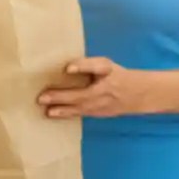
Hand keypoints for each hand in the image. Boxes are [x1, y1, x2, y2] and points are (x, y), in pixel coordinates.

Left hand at [37, 57, 152, 118]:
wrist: (137, 95)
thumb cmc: (115, 75)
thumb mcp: (105, 65)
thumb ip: (87, 64)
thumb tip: (67, 68)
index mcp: (106, 73)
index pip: (96, 67)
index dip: (82, 67)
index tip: (68, 68)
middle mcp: (104, 90)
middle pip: (81, 94)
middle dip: (61, 97)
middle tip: (42, 98)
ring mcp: (101, 104)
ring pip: (80, 108)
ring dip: (62, 110)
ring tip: (47, 111)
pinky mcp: (97, 113)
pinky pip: (80, 113)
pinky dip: (67, 114)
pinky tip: (53, 113)